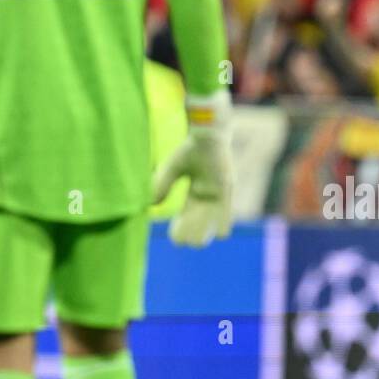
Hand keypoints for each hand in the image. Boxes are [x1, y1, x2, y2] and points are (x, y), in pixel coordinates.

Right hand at [153, 92, 232, 247]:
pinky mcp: (228, 188)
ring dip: (204, 231)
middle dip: (192, 233)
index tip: (175, 239)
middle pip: (199, 221)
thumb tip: (150, 204)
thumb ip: (162, 184)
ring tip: (196, 243)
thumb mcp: (172, 169)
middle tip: (185, 243)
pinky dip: (222, 222)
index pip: (187, 216)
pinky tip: (219, 235)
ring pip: (212, 219)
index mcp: (195, 192)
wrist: (207, 135)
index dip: (181, 228)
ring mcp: (219, 193)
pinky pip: (227, 210)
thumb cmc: (190, 149)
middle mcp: (208, 195)